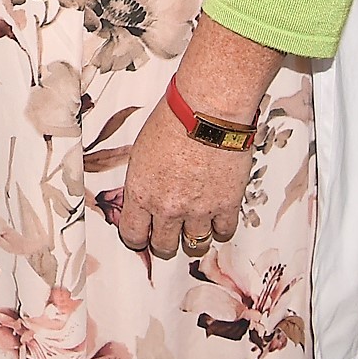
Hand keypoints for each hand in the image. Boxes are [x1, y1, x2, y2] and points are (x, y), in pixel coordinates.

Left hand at [117, 95, 251, 259]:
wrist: (207, 111)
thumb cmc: (173, 119)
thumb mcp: (142, 151)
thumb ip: (144, 181)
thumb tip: (146, 196)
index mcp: (140, 192)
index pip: (132, 235)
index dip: (137, 237)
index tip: (142, 233)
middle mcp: (167, 207)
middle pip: (163, 247)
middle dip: (164, 240)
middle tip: (169, 229)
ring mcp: (197, 211)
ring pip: (194, 246)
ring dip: (193, 236)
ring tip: (193, 223)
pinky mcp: (226, 207)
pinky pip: (223, 234)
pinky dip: (219, 228)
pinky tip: (215, 216)